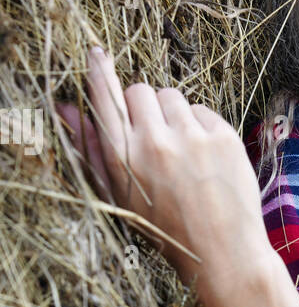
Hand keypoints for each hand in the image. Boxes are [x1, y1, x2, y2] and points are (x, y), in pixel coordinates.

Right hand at [55, 46, 272, 306]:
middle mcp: (155, 143)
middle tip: (154, 135)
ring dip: (172, 114)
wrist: (223, 252)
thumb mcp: (119, 196)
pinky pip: (202, 110)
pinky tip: (204, 157)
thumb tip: (67, 109)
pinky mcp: (223, 136)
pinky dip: (200, 126)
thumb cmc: (166, 228)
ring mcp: (192, 137)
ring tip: (181, 149)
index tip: (98, 54)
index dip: (100, 73)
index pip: (106, 100)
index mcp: (124, 159)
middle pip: (140, 91)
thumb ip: (92, 150)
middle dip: (143, 107)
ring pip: (172, 96)